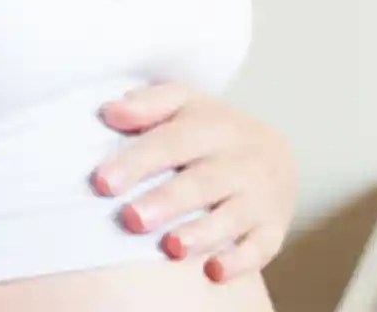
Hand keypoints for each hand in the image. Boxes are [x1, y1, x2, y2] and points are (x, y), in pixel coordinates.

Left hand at [90, 81, 296, 283]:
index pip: (173, 142)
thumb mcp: (184, 104)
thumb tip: (109, 112)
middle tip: (132, 219)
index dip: (138, 162)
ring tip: (171, 247)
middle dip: (168, 201)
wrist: (274, 155)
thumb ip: (148, 105)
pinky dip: (241, 260)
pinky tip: (214, 271)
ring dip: (203, 232)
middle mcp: (243, 160)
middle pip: (203, 181)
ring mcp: (261, 195)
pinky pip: (262, 247)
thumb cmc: (210, 132)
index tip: (103, 183)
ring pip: (233, 215)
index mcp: (216, 126)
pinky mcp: (273, 228)